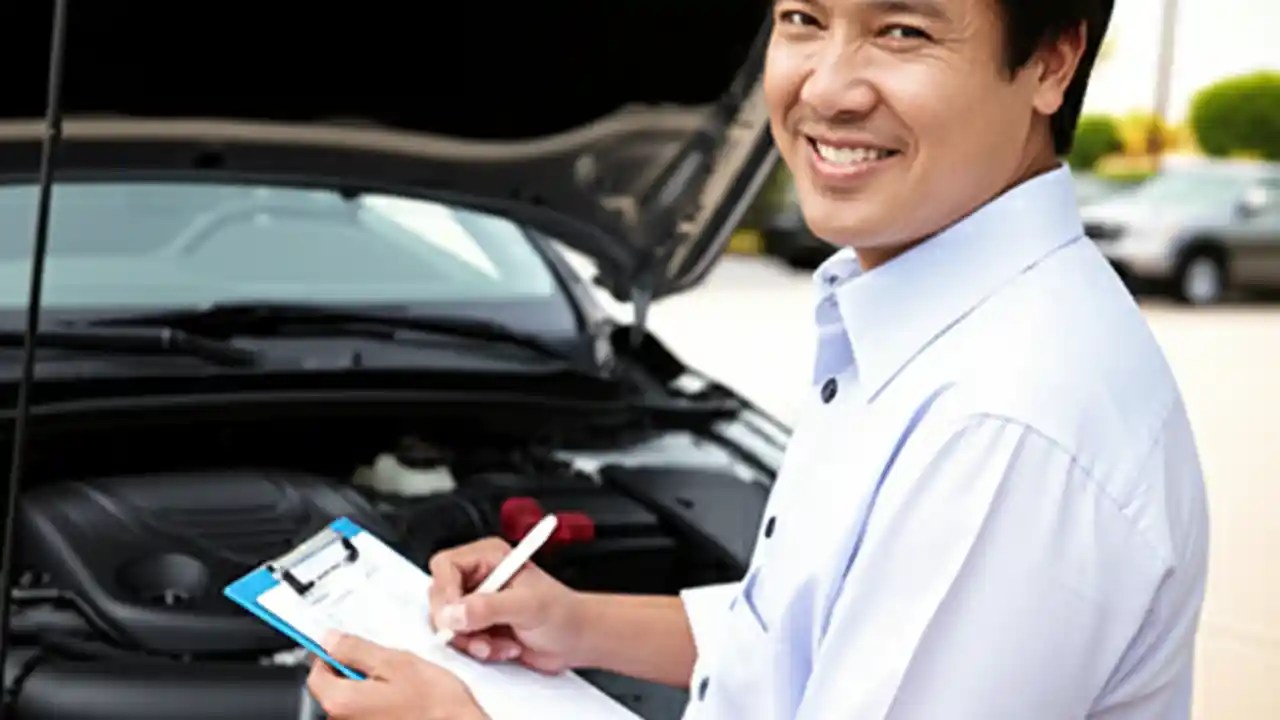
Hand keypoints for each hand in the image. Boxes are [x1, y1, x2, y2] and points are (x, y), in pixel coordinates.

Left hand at [307, 631, 487, 719]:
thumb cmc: (436, 707)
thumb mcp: (397, 663)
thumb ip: (357, 650)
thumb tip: (330, 640)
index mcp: (341, 702)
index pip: (316, 672)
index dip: (332, 654)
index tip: (351, 646)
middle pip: (335, 689)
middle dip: (357, 672)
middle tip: (388, 664)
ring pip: (356, 702)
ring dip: (373, 690)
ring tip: (404, 685)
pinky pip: (370, 715)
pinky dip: (383, 706)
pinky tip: (406, 702)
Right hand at [428, 537, 582, 672]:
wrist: (575, 639)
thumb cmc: (562, 614)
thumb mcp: (527, 607)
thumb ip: (489, 607)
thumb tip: (453, 612)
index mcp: (488, 556)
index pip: (445, 566)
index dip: (445, 592)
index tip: (454, 617)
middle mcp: (478, 576)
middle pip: (440, 597)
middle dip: (459, 624)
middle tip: (481, 637)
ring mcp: (476, 603)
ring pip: (446, 623)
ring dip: (472, 641)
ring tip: (499, 644)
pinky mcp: (478, 627)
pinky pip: (459, 641)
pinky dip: (479, 650)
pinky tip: (503, 648)